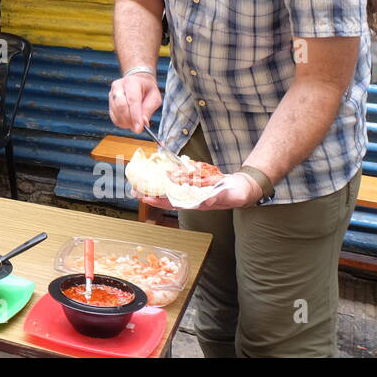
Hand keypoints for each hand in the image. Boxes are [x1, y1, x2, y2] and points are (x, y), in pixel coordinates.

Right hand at [108, 73, 161, 133]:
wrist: (137, 80)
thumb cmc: (147, 88)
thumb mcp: (154, 97)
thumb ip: (149, 109)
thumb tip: (143, 123)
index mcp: (132, 82)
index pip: (132, 100)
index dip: (135, 115)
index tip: (139, 128)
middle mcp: (118, 86)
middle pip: (120, 106)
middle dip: (129, 120)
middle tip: (137, 129)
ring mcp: (111, 94)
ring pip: (115, 112)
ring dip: (125, 122)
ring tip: (135, 124)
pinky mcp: (109, 102)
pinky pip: (113, 116)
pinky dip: (121, 122)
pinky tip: (128, 122)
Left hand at [139, 172, 262, 211]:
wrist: (243, 188)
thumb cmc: (237, 194)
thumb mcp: (229, 195)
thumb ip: (218, 197)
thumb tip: (207, 199)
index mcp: (197, 203)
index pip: (173, 204)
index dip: (158, 202)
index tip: (145, 198)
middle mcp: (191, 198)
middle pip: (167, 198)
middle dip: (150, 194)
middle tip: (134, 190)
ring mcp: (192, 192)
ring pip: (169, 190)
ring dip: (155, 187)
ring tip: (139, 184)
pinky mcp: (194, 184)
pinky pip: (178, 181)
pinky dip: (167, 177)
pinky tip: (158, 173)